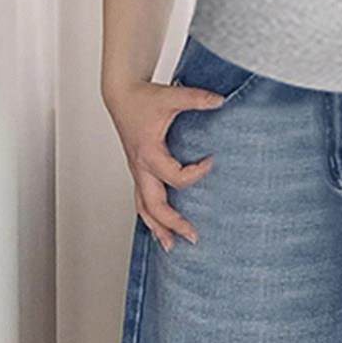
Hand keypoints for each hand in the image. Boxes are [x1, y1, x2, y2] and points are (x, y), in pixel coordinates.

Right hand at [103, 78, 224, 250]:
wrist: (121, 95)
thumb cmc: (142, 98)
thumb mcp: (170, 96)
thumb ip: (196, 98)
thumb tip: (221, 100)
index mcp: (148, 153)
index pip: (176, 177)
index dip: (197, 173)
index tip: (212, 161)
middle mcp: (141, 168)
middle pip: (154, 206)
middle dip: (173, 224)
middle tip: (194, 236)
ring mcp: (137, 173)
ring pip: (143, 209)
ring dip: (157, 228)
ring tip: (171, 247)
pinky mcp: (138, 172)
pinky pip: (141, 201)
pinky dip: (150, 218)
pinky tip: (160, 230)